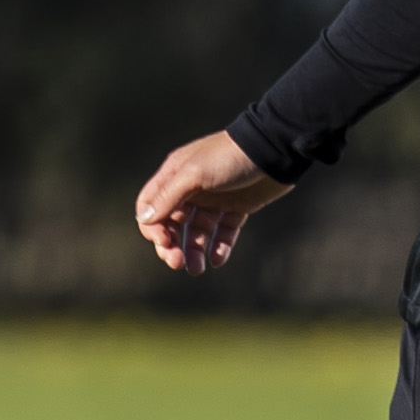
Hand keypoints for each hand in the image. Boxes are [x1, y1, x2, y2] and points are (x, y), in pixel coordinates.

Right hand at [133, 131, 291, 273]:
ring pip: (198, 231)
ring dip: (195, 250)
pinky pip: (224, 231)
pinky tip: (217, 260)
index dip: (153, 227)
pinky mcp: (237, 207)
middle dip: (172, 244)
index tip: (164, 242)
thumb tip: (144, 219)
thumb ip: (169, 196)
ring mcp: (215, 199)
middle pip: (173, 223)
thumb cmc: (230, 157)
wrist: (275, 149)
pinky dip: (219, 246)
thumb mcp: (195, 174)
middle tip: (178, 263)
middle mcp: (191, 188)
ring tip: (197, 269)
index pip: (151, 206)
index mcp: (175, 176)